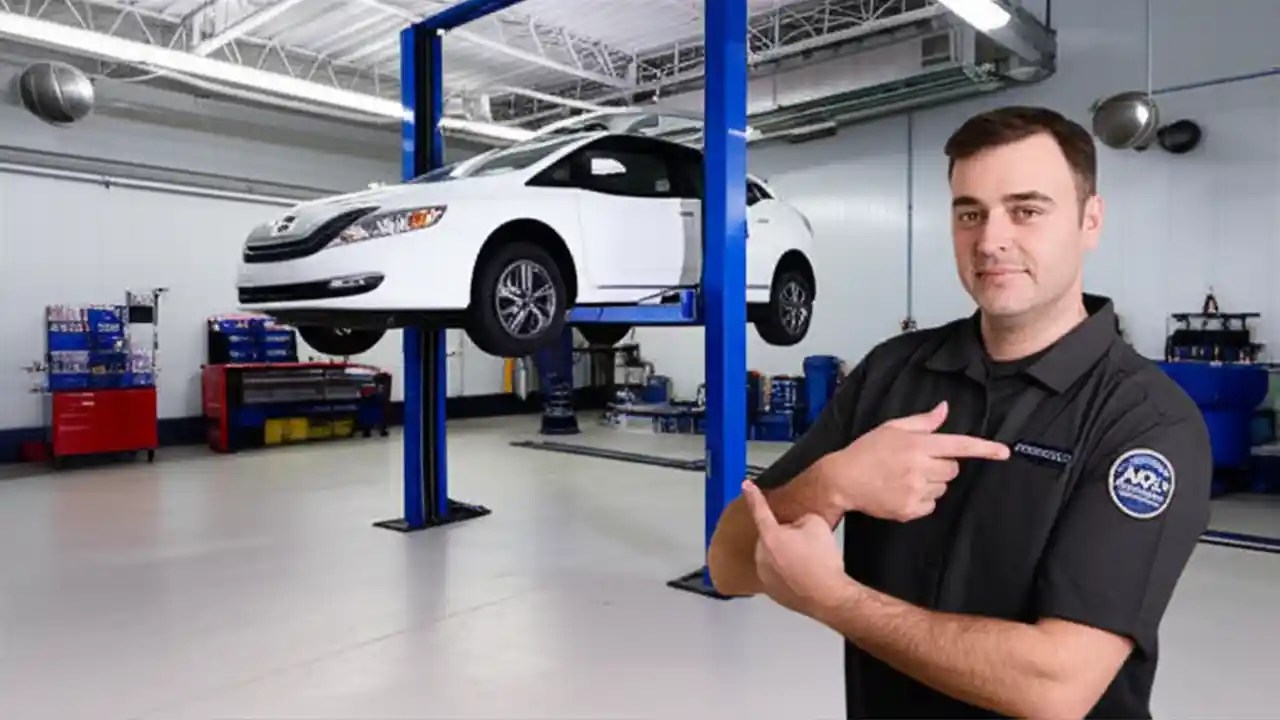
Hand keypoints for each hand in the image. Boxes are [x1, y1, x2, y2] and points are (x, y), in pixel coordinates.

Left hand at [742, 480, 852, 619]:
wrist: (829, 596)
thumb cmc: (822, 563)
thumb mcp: (817, 524)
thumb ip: (800, 518)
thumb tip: (797, 524)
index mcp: (770, 536)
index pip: (759, 509)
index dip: (754, 495)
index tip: (746, 486)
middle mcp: (762, 556)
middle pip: (772, 536)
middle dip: (786, 536)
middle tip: (807, 545)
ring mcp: (765, 575)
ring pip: (774, 556)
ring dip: (787, 556)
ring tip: (809, 563)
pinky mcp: (771, 591)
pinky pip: (778, 574)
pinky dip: (788, 573)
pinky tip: (805, 575)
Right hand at [819, 401, 1009, 522]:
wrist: (843, 479)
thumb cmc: (866, 450)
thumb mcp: (892, 428)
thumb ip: (922, 421)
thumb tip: (944, 409)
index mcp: (917, 445)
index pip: (959, 446)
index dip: (984, 449)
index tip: (1004, 452)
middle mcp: (919, 468)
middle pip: (953, 469)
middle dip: (942, 465)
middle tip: (918, 462)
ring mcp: (915, 491)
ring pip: (943, 488)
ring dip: (932, 482)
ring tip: (905, 477)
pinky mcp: (909, 510)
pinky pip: (931, 505)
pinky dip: (922, 499)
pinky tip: (902, 491)